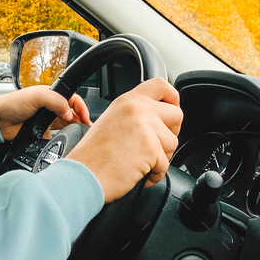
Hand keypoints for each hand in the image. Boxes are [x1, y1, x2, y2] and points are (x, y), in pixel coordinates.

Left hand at [0, 85, 89, 141]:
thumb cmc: (12, 103)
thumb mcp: (37, 96)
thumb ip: (56, 101)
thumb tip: (70, 113)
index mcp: (51, 95)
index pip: (73, 100)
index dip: (81, 108)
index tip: (86, 118)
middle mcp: (50, 108)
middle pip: (71, 114)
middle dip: (80, 120)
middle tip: (85, 128)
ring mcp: (45, 121)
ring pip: (65, 126)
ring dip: (71, 130)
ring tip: (77, 135)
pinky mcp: (41, 133)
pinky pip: (54, 138)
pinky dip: (59, 140)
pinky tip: (62, 141)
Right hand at [66, 77, 182, 202]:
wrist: (83, 174)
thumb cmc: (93, 155)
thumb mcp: (112, 119)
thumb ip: (135, 113)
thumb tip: (158, 119)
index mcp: (128, 100)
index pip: (161, 85)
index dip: (172, 98)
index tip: (171, 108)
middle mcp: (138, 109)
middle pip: (176, 114)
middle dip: (171, 133)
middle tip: (156, 144)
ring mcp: (145, 127)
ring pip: (173, 142)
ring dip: (161, 157)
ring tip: (141, 162)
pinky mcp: (150, 148)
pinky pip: (166, 164)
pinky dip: (155, 174)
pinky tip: (140, 173)